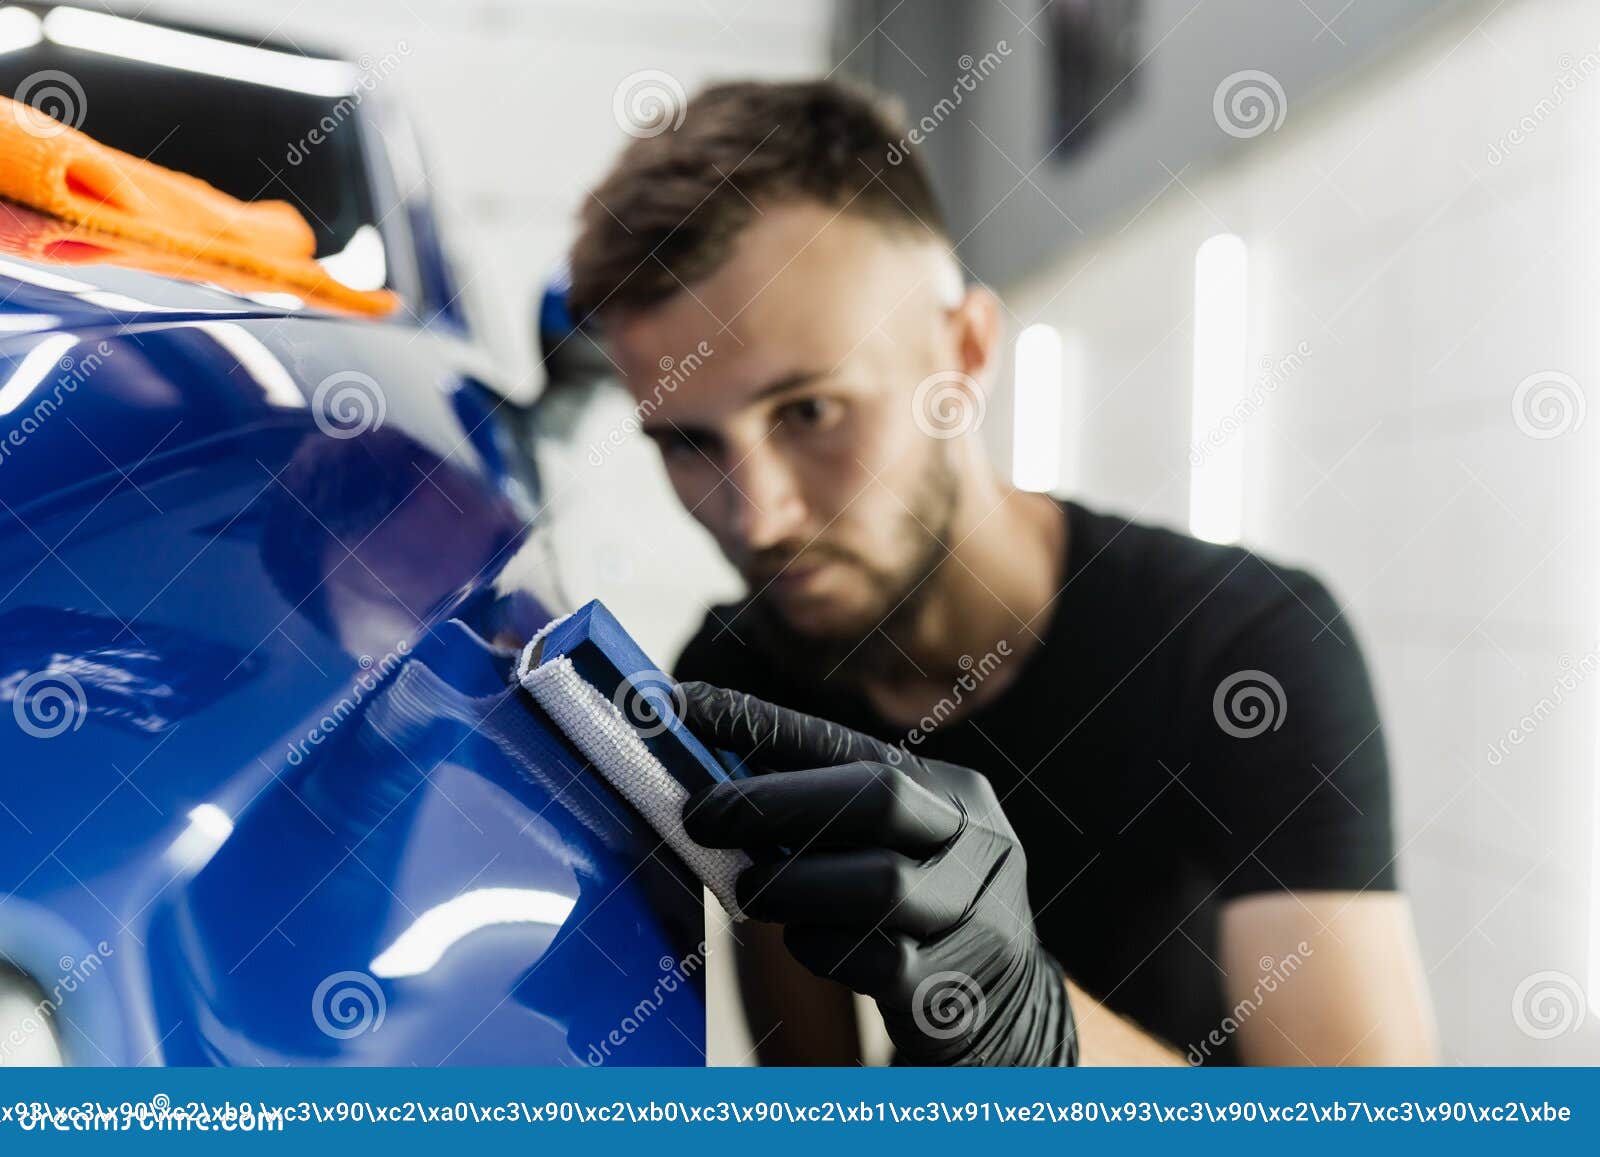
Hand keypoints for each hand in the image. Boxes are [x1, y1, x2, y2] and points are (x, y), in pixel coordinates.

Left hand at [678, 681, 1076, 1065]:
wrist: (1005, 1006)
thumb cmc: (916, 908)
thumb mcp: (896, 845)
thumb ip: (827, 811)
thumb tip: (709, 771)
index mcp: (955, 791)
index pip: (851, 744)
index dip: (767, 724)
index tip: (686, 707)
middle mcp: (977, 841)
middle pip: (878, 798)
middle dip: (776, 800)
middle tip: (700, 815)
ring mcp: (973, 914)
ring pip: (877, 884)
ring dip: (792, 882)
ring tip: (749, 890)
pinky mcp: (952, 986)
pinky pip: (872, 958)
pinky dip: (819, 946)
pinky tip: (802, 939)